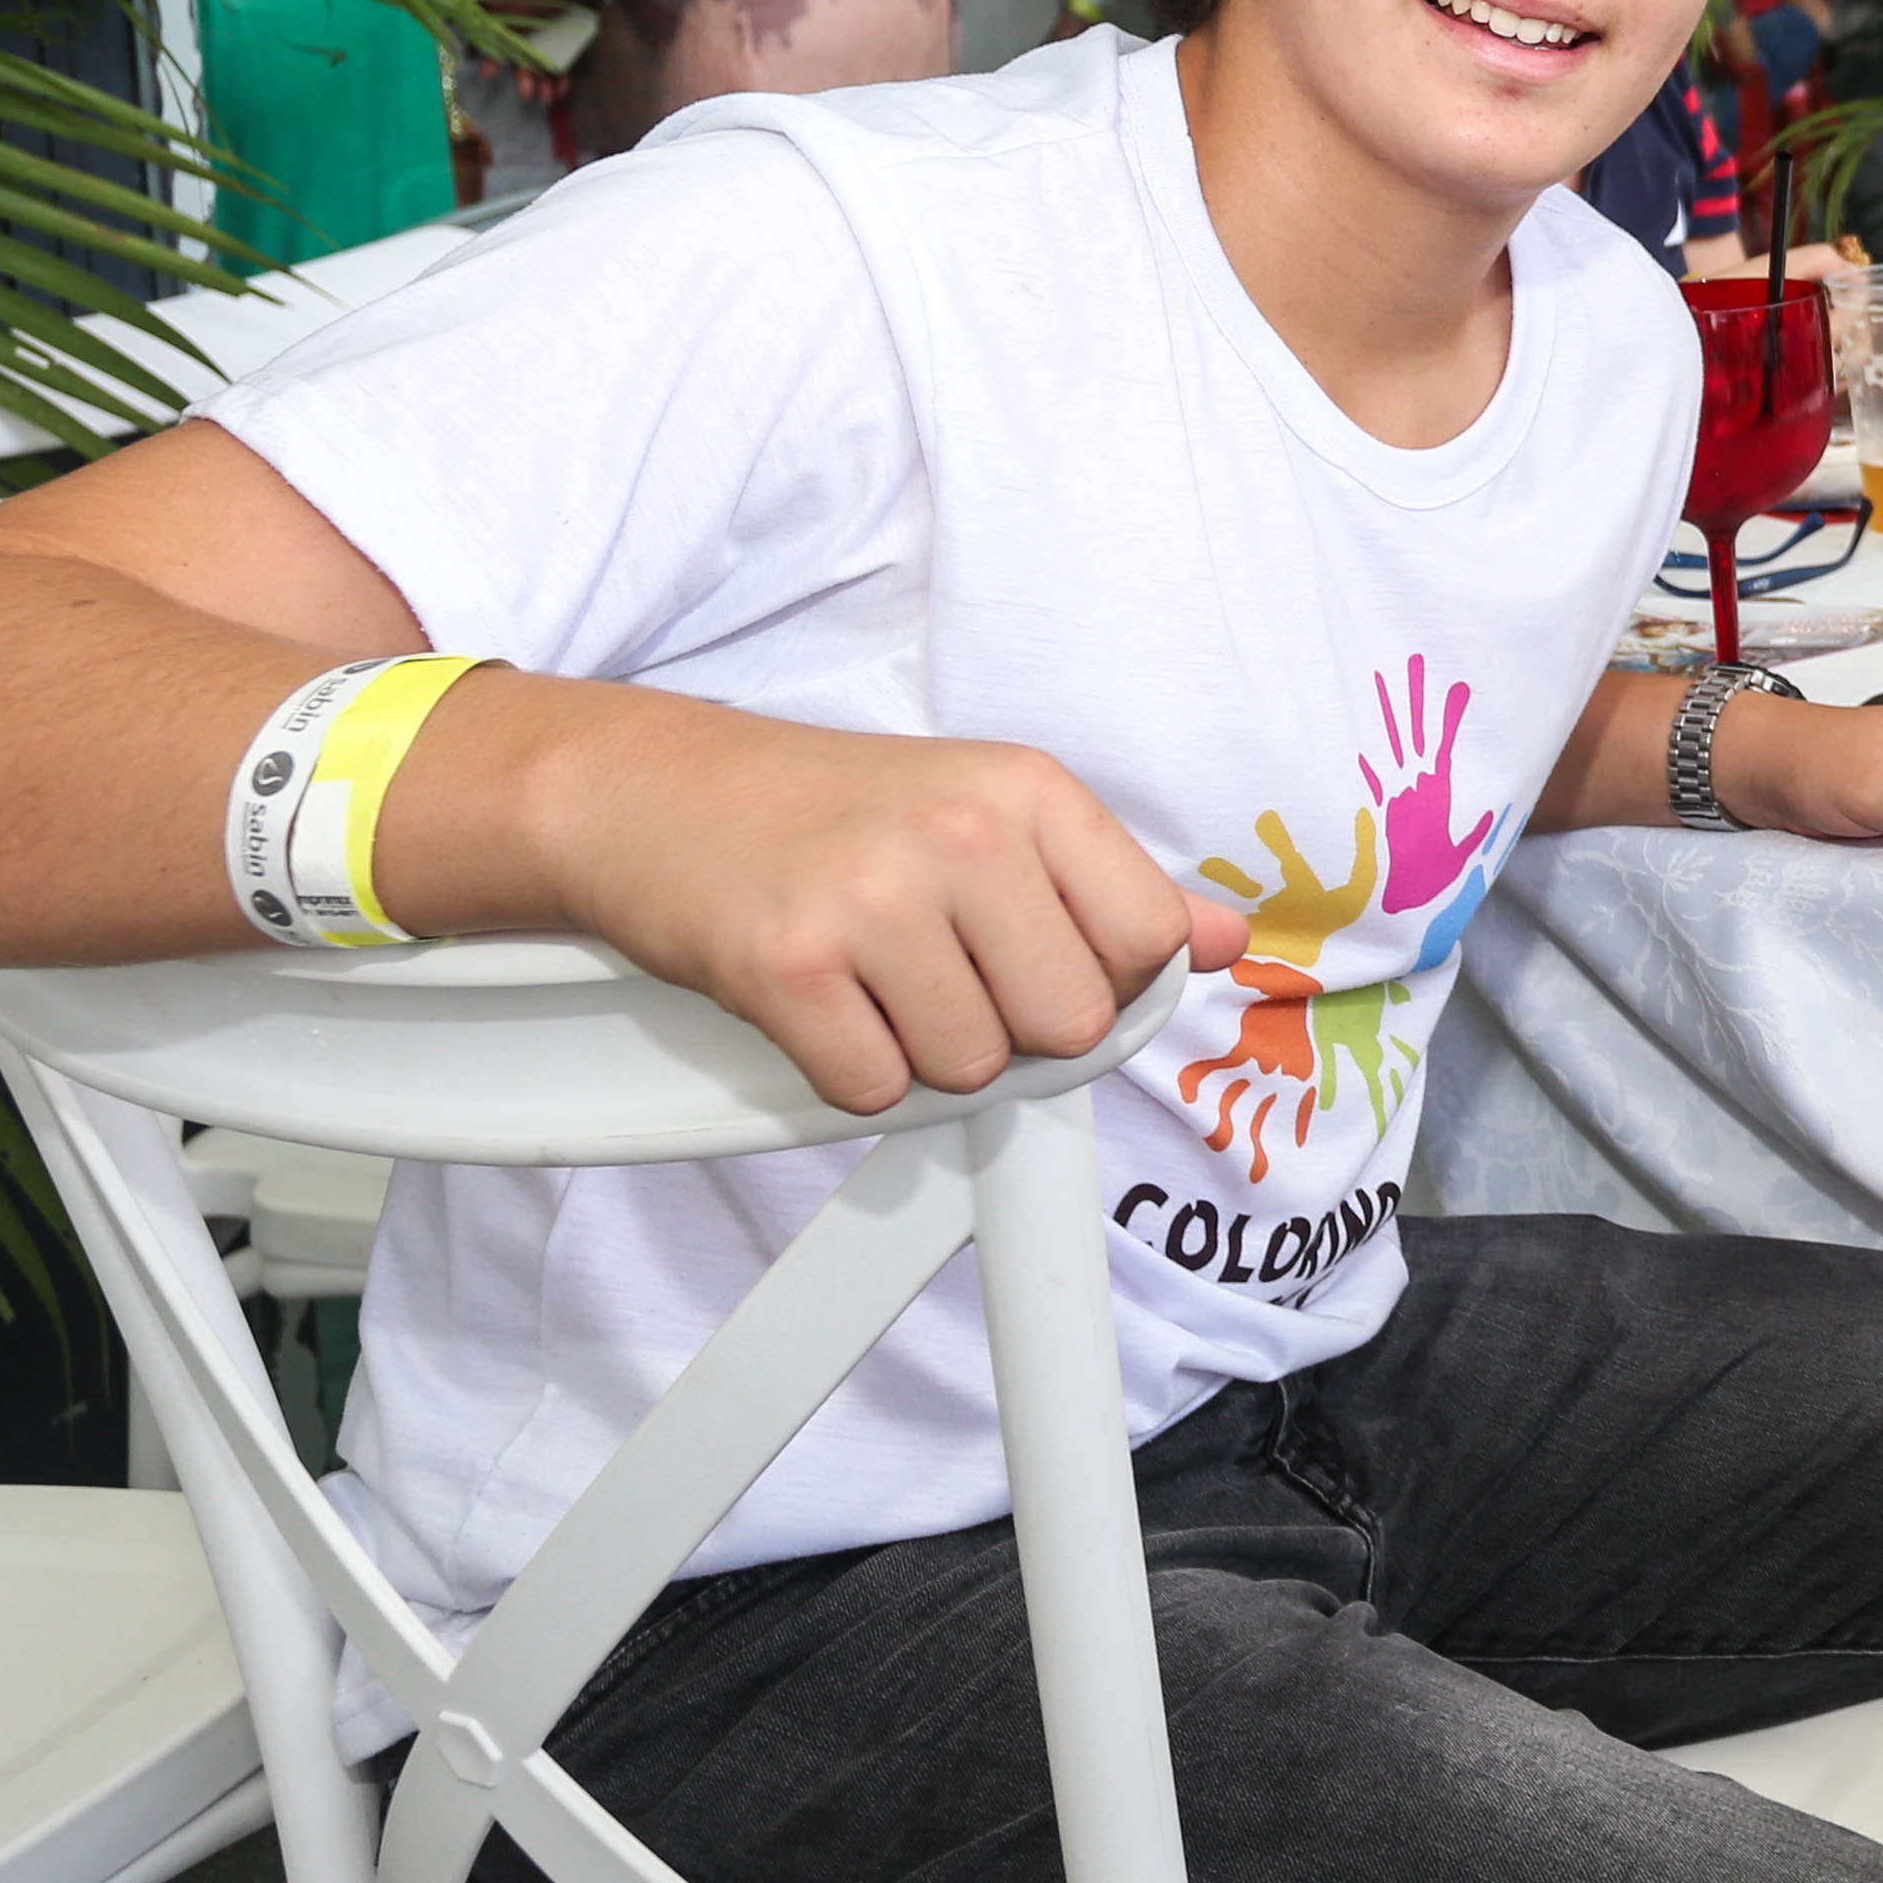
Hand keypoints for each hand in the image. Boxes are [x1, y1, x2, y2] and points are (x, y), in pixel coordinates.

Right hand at [433, 677, 1244, 1114]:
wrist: (656, 791)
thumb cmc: (833, 807)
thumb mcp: (990, 807)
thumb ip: (1112, 882)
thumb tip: (1225, 939)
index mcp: (1030, 791)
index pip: (1150, 943)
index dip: (1105, 982)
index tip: (1047, 967)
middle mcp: (963, 836)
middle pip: (1067, 1025)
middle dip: (1013, 1028)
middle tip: (943, 974)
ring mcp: (874, 900)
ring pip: (972, 1069)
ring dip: (924, 1051)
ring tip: (875, 980)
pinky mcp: (789, 967)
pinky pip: (874, 1091)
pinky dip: (849, 1072)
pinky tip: (821, 1004)